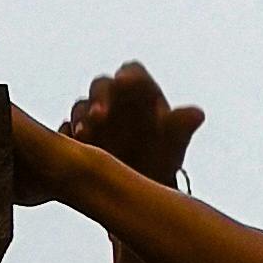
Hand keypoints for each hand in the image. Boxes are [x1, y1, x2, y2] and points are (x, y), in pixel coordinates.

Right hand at [61, 62, 203, 187]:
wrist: (140, 189)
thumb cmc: (161, 159)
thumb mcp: (173, 147)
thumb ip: (181, 128)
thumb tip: (198, 114)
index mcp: (138, 92)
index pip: (132, 73)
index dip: (128, 76)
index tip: (126, 82)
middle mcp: (112, 100)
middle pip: (101, 87)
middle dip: (99, 98)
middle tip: (100, 115)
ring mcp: (90, 119)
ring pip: (79, 109)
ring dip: (80, 119)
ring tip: (84, 136)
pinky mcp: (73, 139)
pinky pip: (64, 134)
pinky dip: (65, 138)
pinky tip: (68, 146)